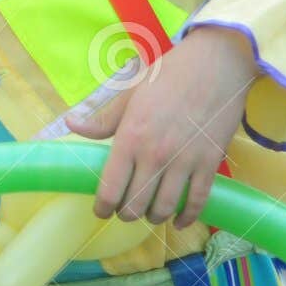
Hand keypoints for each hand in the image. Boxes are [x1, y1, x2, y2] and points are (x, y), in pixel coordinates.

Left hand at [66, 26, 257, 226]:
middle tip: (124, 212)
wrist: (214, 65)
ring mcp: (184, 161)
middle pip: (136, 204)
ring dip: (154, 218)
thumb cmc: (168, 76)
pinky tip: (179, 220)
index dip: (102, 206)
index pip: (110, 187)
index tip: (101, 211)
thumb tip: (71, 124)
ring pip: (165, 208)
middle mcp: (155, 155)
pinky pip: (198, 201)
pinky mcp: (210, 163)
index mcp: (130, 137)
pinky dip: (188, 217)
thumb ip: (102, 120)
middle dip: (126, 215)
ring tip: (148, 214)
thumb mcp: (128, 94)